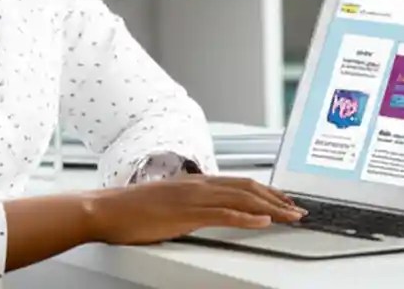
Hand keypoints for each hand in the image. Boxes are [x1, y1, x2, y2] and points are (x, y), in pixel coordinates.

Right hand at [83, 174, 306, 244]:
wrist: (106, 209)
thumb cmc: (132, 209)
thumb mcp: (168, 201)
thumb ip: (189, 202)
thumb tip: (204, 210)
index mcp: (195, 182)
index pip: (239, 182)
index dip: (266, 190)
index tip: (283, 200)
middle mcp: (199, 184)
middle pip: (248, 187)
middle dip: (277, 198)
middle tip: (298, 209)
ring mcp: (193, 198)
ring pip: (242, 198)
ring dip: (271, 207)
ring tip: (291, 215)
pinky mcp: (186, 213)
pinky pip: (224, 214)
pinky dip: (248, 217)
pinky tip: (264, 221)